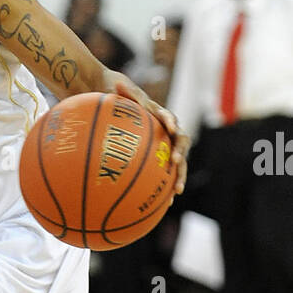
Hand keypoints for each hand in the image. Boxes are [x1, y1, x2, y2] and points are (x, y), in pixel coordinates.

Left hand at [108, 73, 188, 194]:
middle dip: (180, 155)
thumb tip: (121, 87)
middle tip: (175, 164)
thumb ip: (124, 91)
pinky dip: (163, 187)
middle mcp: (166, 131)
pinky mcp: (157, 159)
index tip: (173, 131)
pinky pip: (163, 174)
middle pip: (180, 143)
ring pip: (176, 162)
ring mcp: (163, 146)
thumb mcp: (118, 90)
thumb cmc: (115, 93)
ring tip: (175, 192)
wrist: (112, 98)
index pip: (171, 120)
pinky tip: (161, 205)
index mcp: (159, 115)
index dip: (173, 125)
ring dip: (178, 176)